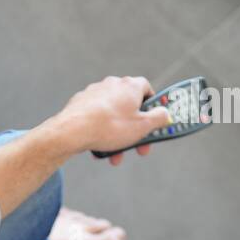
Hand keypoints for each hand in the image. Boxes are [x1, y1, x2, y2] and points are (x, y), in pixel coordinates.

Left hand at [51, 75, 171, 165]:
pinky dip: (100, 132)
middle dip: (133, 130)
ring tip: (114, 155)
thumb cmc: (110, 127)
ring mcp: (96, 92)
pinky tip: (98, 147)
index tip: (152, 120)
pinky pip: (96, 119)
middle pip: (129, 107)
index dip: (152, 105)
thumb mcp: (142, 126)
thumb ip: (158, 119)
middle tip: (136, 148)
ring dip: (116, 136)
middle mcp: (113, 84)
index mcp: (131, 86)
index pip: (147, 89)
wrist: (73, 130)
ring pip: (112, 116)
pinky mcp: (81, 103)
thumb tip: (166, 114)